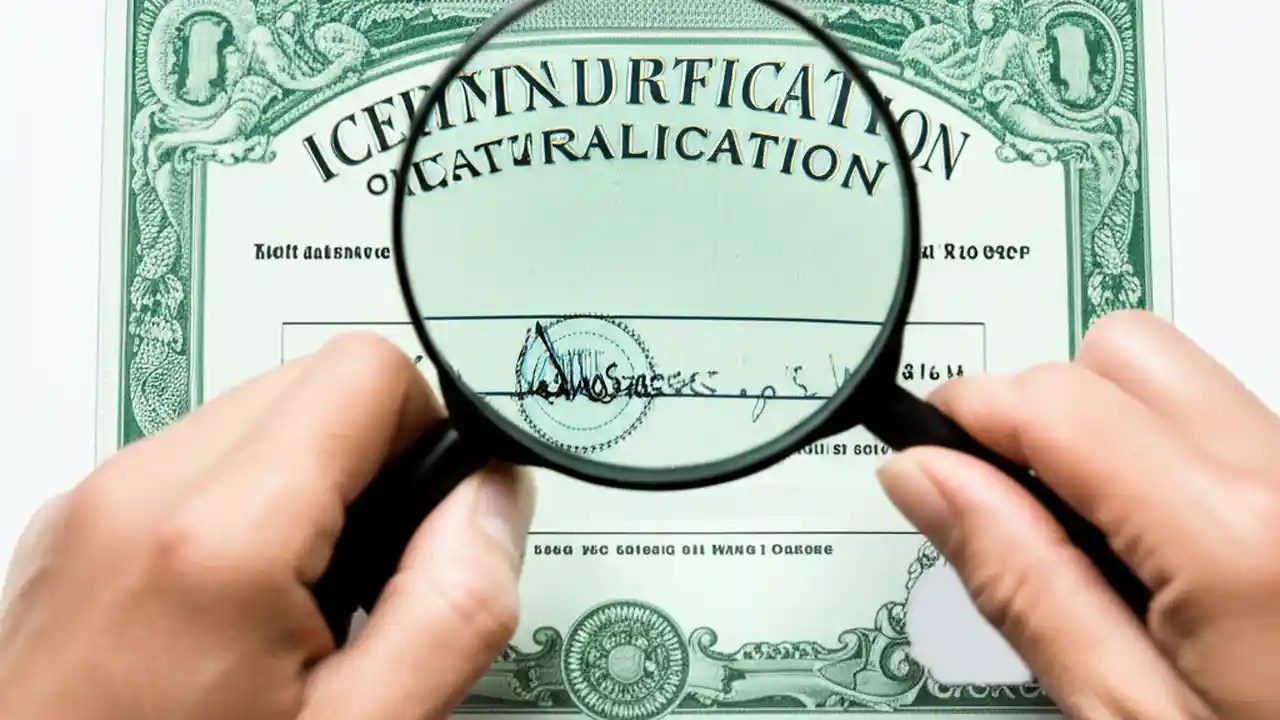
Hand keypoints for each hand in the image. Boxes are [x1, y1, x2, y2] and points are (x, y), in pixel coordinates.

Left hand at [0, 334, 534, 719]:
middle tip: (374, 577)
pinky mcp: (71, 531)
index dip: (432, 436)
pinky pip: (195, 463)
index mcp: (216, 539)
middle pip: (311, 382)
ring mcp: (89, 508)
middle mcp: (134, 495)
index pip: (369, 372)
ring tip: (307, 606)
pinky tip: (245, 609)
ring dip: (310, 486)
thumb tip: (493, 500)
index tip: (436, 519)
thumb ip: (451, 608)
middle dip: (372, 461)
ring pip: (254, 417)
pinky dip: (247, 508)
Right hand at [878, 311, 1279, 718]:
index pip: (1055, 399)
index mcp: (1237, 538)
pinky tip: (1167, 557)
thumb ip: (1021, 583)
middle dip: (1046, 406)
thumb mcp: (1128, 716)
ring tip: (1101, 547)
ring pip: (1181, 380)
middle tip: (1016, 505)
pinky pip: (1231, 428)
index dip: (968, 416)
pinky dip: (1170, 463)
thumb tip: (928, 480)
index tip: (932, 459)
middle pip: (1124, 354)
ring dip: (1110, 433)